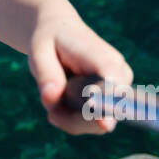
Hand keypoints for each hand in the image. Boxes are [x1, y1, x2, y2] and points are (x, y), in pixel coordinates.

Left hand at [30, 20, 132, 135]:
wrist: (57, 33)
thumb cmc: (49, 41)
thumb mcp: (39, 51)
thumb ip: (45, 74)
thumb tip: (50, 99)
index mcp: (105, 58)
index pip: (114, 84)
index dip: (110, 104)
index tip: (104, 125)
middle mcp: (120, 76)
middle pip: (104, 114)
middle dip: (72, 118)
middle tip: (48, 105)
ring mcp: (119, 91)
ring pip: (98, 125)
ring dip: (69, 119)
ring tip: (51, 98)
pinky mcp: (112, 103)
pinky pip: (92, 124)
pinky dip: (72, 120)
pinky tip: (58, 105)